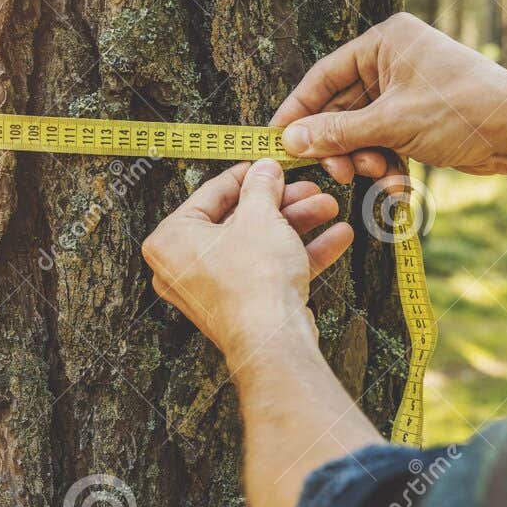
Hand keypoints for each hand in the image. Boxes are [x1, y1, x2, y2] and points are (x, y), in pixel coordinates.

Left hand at [142, 159, 352, 368]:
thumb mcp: (260, 216)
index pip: (211, 194)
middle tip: (307, 189)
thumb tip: (264, 170)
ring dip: (298, 225)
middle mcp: (185, 267)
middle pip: (241, 221)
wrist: (272, 340)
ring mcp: (215, 289)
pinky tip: (334, 237)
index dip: (246, 176)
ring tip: (327, 208)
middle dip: (283, 204)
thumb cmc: (252, 282)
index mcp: (172, 240)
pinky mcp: (242, 306)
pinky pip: (270, 271)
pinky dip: (300, 254)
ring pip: (260, 245)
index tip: (265, 166)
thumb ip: (261, 187)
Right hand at [270, 12, 506, 181]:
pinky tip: (399, 188)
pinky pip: (386, 144)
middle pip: (341, 109)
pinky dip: (388, 166)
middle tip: (340, 173)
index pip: (324, 76)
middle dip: (340, 146)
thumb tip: (290, 141)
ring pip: (362, 132)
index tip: (277, 141)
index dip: (298, 111)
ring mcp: (406, 92)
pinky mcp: (419, 120)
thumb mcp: (391, 123)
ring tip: (380, 175)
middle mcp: (393, 62)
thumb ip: (337, 133)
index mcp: (385, 43)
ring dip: (366, 160)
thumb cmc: (462, 111)